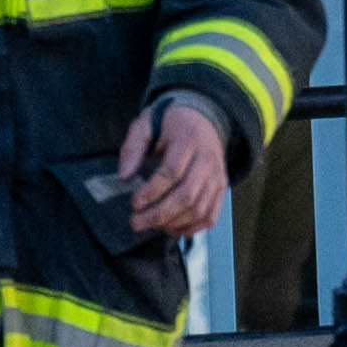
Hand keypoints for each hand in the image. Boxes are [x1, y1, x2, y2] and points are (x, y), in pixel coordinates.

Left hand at [114, 97, 231, 242]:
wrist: (203, 118)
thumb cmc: (170, 123)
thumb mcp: (146, 123)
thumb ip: (133, 147)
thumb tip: (125, 175)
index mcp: (189, 138)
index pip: (172, 171)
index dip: (152, 191)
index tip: (134, 202)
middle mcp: (208, 159)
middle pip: (187, 195)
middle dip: (159, 214)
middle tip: (136, 222)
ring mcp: (218, 176)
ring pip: (199, 209)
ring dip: (172, 223)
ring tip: (150, 224)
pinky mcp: (221, 189)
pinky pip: (210, 217)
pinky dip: (191, 228)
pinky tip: (170, 228)